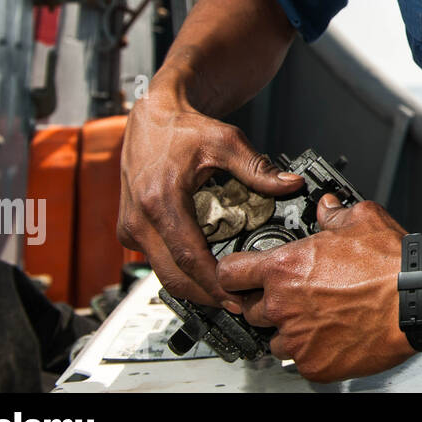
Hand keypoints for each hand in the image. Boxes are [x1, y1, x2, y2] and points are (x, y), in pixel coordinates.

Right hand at [116, 87, 304, 311]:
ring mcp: (130, 227)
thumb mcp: (226, 142)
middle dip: (206, 296)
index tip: (237, 297)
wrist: (151, 117)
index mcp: (160, 200)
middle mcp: (139, 219)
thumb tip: (291, 185)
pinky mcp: (129, 230)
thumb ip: (258, 168)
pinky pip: (155, 261)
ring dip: (193, 287)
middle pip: (173, 276)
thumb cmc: (182, 129)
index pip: (189, 256)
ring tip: (226, 294)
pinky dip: (179, 272)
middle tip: (238, 305)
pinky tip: (204, 274)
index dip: (214, 283)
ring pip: (162, 274)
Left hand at [217, 196, 416, 382]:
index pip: (228, 273)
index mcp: (285, 267)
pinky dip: (312, 351)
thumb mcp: (361, 220)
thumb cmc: (391, 263)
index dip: (235, 273)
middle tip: (295, 296)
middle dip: (268, 302)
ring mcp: (297, 339)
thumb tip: (326, 207)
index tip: (242, 276)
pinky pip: (300, 360)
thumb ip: (333, 214)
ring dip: (288, 330)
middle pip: (250, 308)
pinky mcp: (314, 364)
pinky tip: (333, 335)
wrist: (418, 299)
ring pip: (274, 339)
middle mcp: (283, 304)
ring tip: (318, 317)